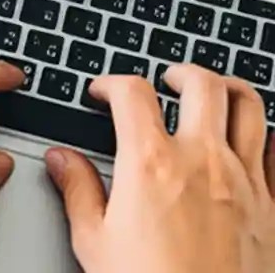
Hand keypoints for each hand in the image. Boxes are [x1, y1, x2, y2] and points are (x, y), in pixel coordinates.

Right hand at [47, 67, 274, 271]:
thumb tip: (61, 160)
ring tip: (211, 92)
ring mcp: (245, 179)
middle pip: (201, 84)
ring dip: (227, 89)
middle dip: (179, 72)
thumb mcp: (95, 242)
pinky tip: (248, 140)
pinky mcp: (273, 204)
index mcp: (150, 164)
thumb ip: (77, 190)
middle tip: (164, 80)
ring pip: (249, 106)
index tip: (104, 92)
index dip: (112, 82)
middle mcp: (203, 161)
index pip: (133, 93)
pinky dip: (263, 133)